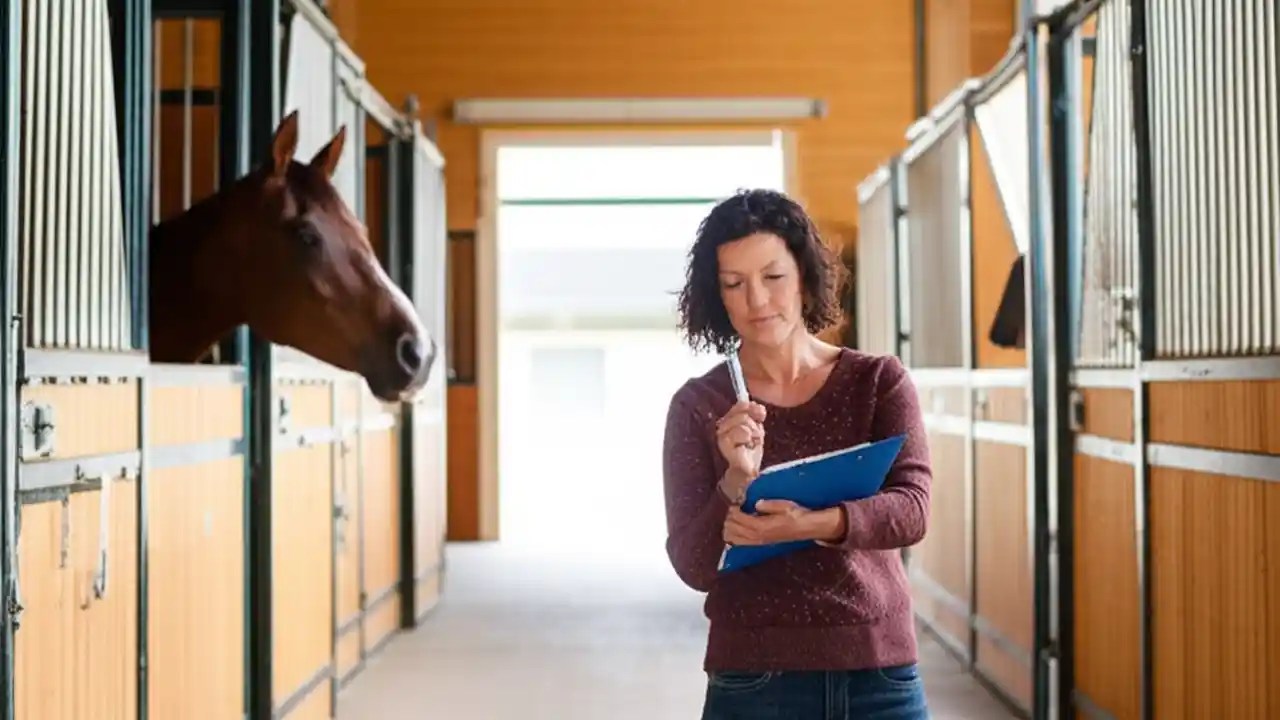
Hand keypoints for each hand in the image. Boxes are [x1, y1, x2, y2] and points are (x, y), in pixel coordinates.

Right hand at [715, 400, 765, 483]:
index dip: (753, 408)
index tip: (761, 415)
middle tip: (754, 439)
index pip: (741, 405)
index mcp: (729, 420)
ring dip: (753, 433)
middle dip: (754, 426)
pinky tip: (748, 446)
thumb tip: (758, 407)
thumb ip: (755, 416)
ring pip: (743, 421)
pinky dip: (749, 438)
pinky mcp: (725, 443)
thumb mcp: (754, 431)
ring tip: (751, 443)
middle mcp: (722, 426)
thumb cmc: (749, 452)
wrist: (745, 472)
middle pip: (743, 414)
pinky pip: (741, 431)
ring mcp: (722, 435)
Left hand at [722, 500, 845, 545]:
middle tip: (732, 510)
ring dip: (730, 530)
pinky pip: (742, 543)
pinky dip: (734, 539)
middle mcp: (757, 535)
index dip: (734, 511)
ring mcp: (759, 541)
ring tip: (730, 520)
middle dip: (730, 519)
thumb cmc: (795, 514)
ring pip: (736, 539)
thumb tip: (756, 503)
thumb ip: (768, 505)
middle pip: (734, 529)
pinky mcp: (761, 543)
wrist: (804, 528)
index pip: (740, 519)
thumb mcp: (783, 505)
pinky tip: (732, 534)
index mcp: (761, 525)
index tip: (734, 504)